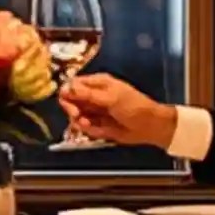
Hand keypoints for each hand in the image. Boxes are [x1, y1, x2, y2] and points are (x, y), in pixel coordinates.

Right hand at [57, 73, 176, 148]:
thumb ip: (87, 94)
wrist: (149, 126)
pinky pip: (84, 127)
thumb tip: (66, 88)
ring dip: (79, 121)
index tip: (69, 103)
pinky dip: (88, 129)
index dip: (67, 93)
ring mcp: (95, 111)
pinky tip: (97, 130)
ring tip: (89, 125)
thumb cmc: (133, 107)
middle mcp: (93, 95)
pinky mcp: (97, 125)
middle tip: (77, 116)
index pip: (73, 84)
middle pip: (70, 100)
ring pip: (75, 115)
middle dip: (71, 109)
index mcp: (98, 83)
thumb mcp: (110, 98)